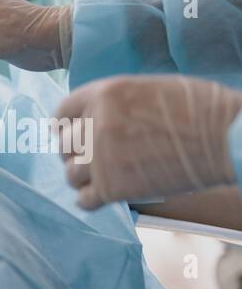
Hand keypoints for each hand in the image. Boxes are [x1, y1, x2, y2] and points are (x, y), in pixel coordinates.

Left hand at [56, 75, 241, 209]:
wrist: (228, 138)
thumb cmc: (201, 110)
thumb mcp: (151, 88)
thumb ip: (117, 103)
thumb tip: (95, 117)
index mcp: (105, 93)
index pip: (63, 112)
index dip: (66, 125)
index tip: (72, 134)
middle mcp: (97, 124)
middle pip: (63, 145)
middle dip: (75, 152)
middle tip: (91, 157)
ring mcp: (102, 157)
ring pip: (71, 174)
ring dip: (83, 177)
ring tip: (103, 175)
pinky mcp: (114, 187)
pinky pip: (84, 200)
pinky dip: (92, 199)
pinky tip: (106, 194)